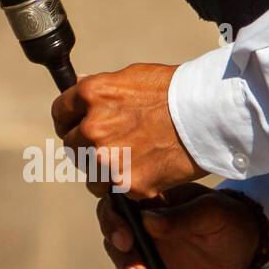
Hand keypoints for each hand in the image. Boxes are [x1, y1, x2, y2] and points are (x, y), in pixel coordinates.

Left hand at [51, 63, 205, 199]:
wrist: (208, 115)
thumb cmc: (175, 91)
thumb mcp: (132, 77)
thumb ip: (101, 88)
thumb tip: (79, 83)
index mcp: (91, 95)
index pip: (60, 113)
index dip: (68, 121)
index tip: (75, 127)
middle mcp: (92, 128)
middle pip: (72, 146)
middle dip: (86, 148)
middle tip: (112, 146)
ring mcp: (108, 158)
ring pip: (90, 175)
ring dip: (104, 173)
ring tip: (131, 162)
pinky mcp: (127, 183)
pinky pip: (116, 191)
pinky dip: (128, 186)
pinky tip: (147, 170)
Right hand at [97, 184, 263, 268]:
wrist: (245, 249)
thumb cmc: (228, 219)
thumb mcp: (211, 212)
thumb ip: (181, 216)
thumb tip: (146, 220)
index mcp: (148, 204)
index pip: (117, 209)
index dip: (113, 224)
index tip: (126, 241)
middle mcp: (139, 231)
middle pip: (117, 246)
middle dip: (126, 264)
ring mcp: (146, 259)